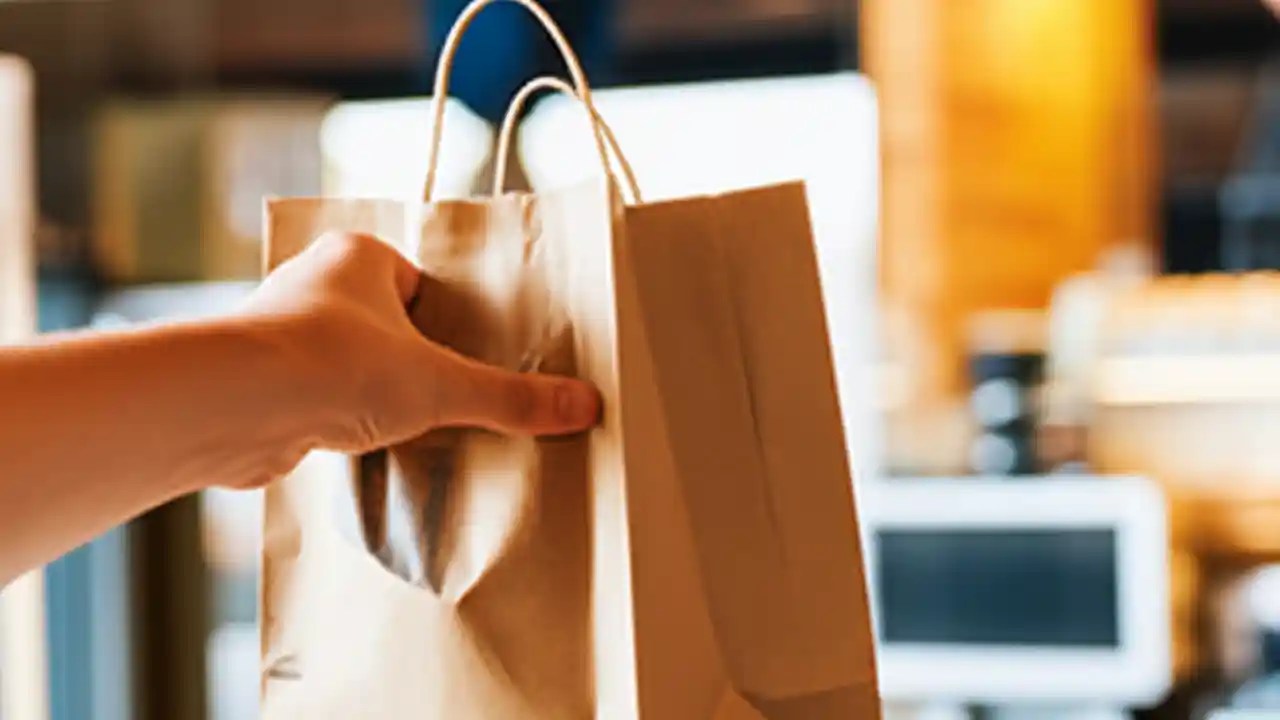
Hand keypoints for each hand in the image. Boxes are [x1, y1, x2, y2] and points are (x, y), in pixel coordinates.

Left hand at [243, 231, 600, 453]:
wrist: (234, 406)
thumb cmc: (333, 364)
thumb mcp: (441, 383)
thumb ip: (509, 397)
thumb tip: (583, 405)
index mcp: (358, 257)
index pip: (418, 283)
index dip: (445, 323)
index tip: (467, 358)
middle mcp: (313, 284)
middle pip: (383, 323)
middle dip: (409, 360)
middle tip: (446, 396)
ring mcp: (281, 332)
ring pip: (345, 361)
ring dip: (370, 391)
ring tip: (405, 425)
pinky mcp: (260, 381)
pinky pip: (314, 396)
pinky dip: (336, 418)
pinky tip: (357, 446)